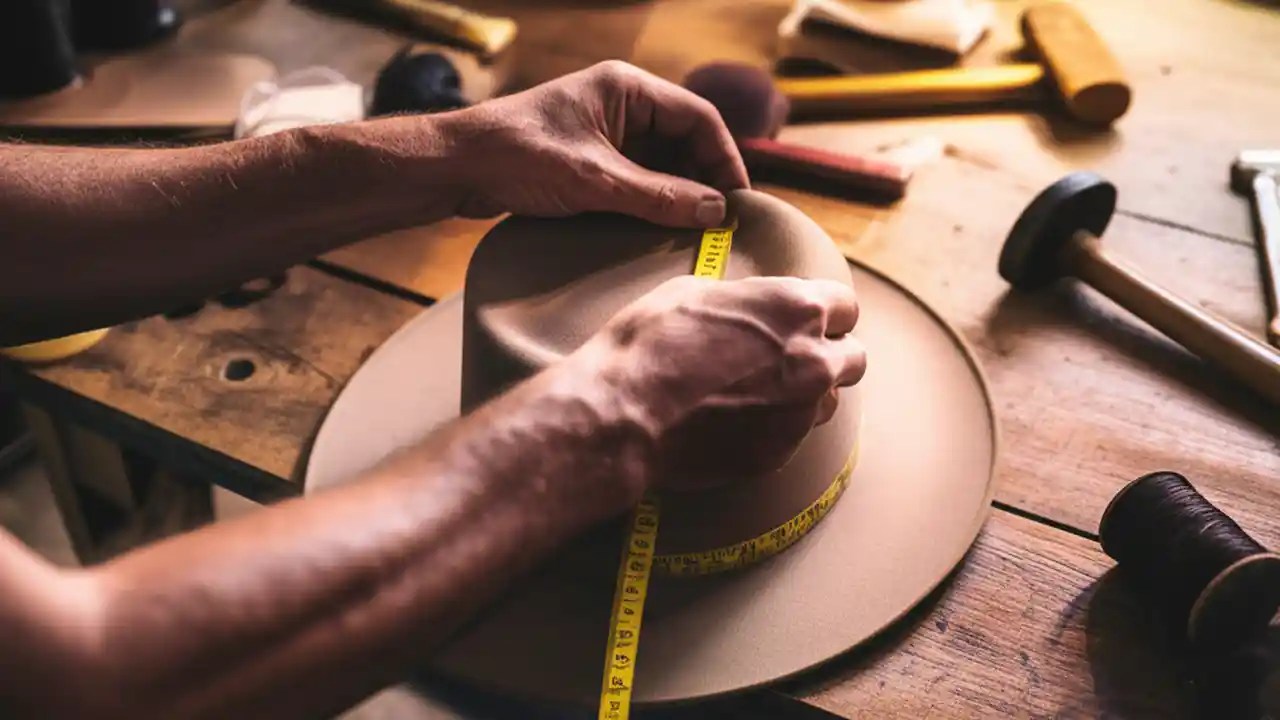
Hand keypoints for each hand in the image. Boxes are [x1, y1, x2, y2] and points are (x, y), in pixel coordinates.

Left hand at [442, 61, 749, 227]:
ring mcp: (606, 131)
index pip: (698, 118)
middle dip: (704, 179)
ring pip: (662, 162)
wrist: (456, 167)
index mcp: (627, 88)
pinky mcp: (590, 158)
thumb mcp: (595, 181)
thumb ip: (658, 196)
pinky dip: (652, 200)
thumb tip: (715, 211)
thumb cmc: (517, 155)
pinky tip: (660, 228)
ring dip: (679, 194)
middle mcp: (621, 104)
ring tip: (694, 231)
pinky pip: (637, 177)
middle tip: (720, 223)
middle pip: (684, 140)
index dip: (724, 159)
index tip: (738, 202)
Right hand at [579, 275, 866, 487]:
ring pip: (828, 401)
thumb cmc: (649, 344)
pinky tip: (735, 420)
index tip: (806, 319)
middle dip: (829, 354)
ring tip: (761, 392)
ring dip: (807, 395)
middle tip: (791, 357)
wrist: (623, 415)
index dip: (824, 312)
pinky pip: (793, 436)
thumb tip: (751, 305)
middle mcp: (812, 361)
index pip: (846, 306)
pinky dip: (774, 427)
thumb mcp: (693, 291)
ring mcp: (799, 414)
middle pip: (853, 357)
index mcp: (796, 309)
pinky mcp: (778, 454)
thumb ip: (745, 298)